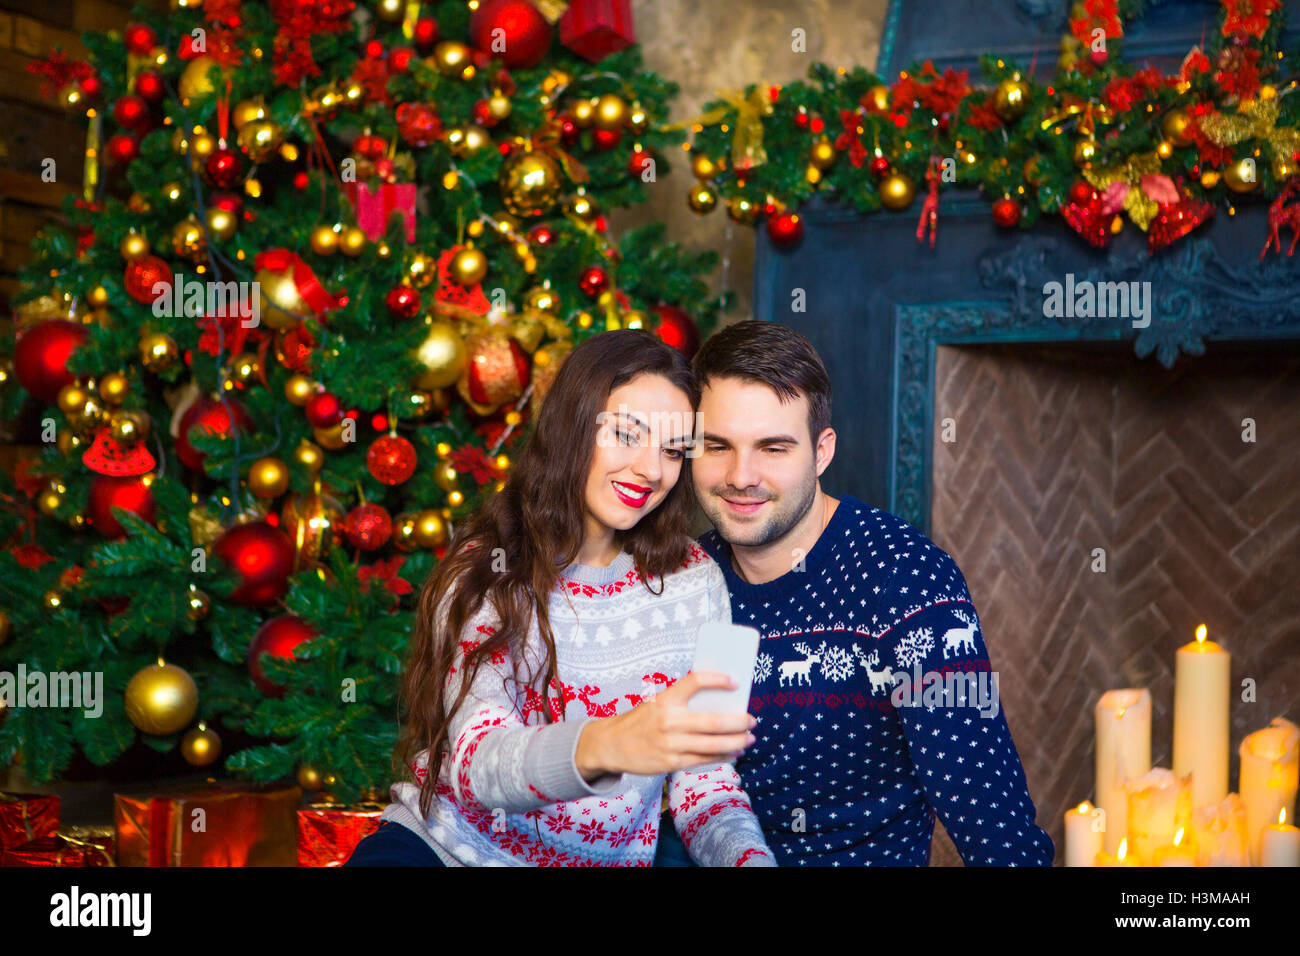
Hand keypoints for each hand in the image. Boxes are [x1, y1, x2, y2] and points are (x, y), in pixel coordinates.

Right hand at [575, 671, 756, 779]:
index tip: (735, 681)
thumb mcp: (656, 703)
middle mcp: (669, 721)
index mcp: (665, 699)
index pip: (695, 681)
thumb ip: (682, 703)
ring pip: (713, 744)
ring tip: (749, 738)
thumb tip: (720, 705)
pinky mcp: (670, 763)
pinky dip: (722, 756)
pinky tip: (733, 752)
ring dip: (737, 742)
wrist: (611, 744)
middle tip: (752, 720)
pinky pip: (703, 760)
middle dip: (739, 722)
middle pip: (714, 721)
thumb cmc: (640, 720)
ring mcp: (671, 744)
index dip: (718, 679)